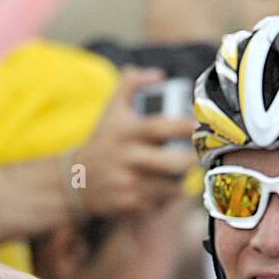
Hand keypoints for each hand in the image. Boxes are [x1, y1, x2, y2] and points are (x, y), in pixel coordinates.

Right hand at [71, 68, 195, 217]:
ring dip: (181, 182)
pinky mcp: (128, 204)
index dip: (183, 127)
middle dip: (191, 161)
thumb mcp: (112, 110)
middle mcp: (126, 158)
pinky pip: (159, 203)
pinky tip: (163, 190)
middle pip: (171, 163)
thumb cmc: (103, 140)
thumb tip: (158, 74)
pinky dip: (166, 198)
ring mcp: (127, 183)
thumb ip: (131, 85)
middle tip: (202, 157)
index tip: (200, 126)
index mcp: (126, 132)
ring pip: (169, 186)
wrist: (75, 179)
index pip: (158, 128)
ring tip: (183, 174)